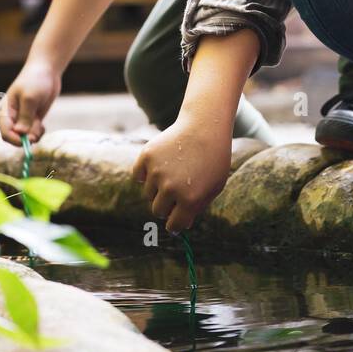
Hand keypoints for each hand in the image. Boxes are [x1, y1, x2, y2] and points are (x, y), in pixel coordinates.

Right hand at [0, 58, 60, 144]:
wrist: (46, 70)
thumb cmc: (35, 81)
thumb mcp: (30, 98)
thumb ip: (25, 117)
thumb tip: (20, 133)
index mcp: (6, 111)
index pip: (5, 131)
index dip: (13, 139)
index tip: (25, 141)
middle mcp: (13, 117)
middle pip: (14, 137)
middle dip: (24, 139)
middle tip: (35, 136)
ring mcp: (24, 118)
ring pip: (26, 137)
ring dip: (33, 136)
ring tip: (41, 126)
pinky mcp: (34, 118)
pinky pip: (33, 132)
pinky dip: (38, 133)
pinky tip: (42, 126)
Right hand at [133, 117, 232, 232]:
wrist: (205, 125)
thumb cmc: (213, 158)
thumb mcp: (214, 187)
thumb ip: (196, 208)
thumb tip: (179, 226)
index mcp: (190, 200)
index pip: (173, 226)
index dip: (176, 223)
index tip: (177, 218)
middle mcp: (171, 188)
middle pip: (158, 211)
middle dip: (166, 206)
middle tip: (176, 192)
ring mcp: (157, 172)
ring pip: (149, 194)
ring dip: (158, 188)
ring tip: (174, 170)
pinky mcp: (146, 156)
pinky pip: (138, 176)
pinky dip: (145, 174)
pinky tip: (160, 164)